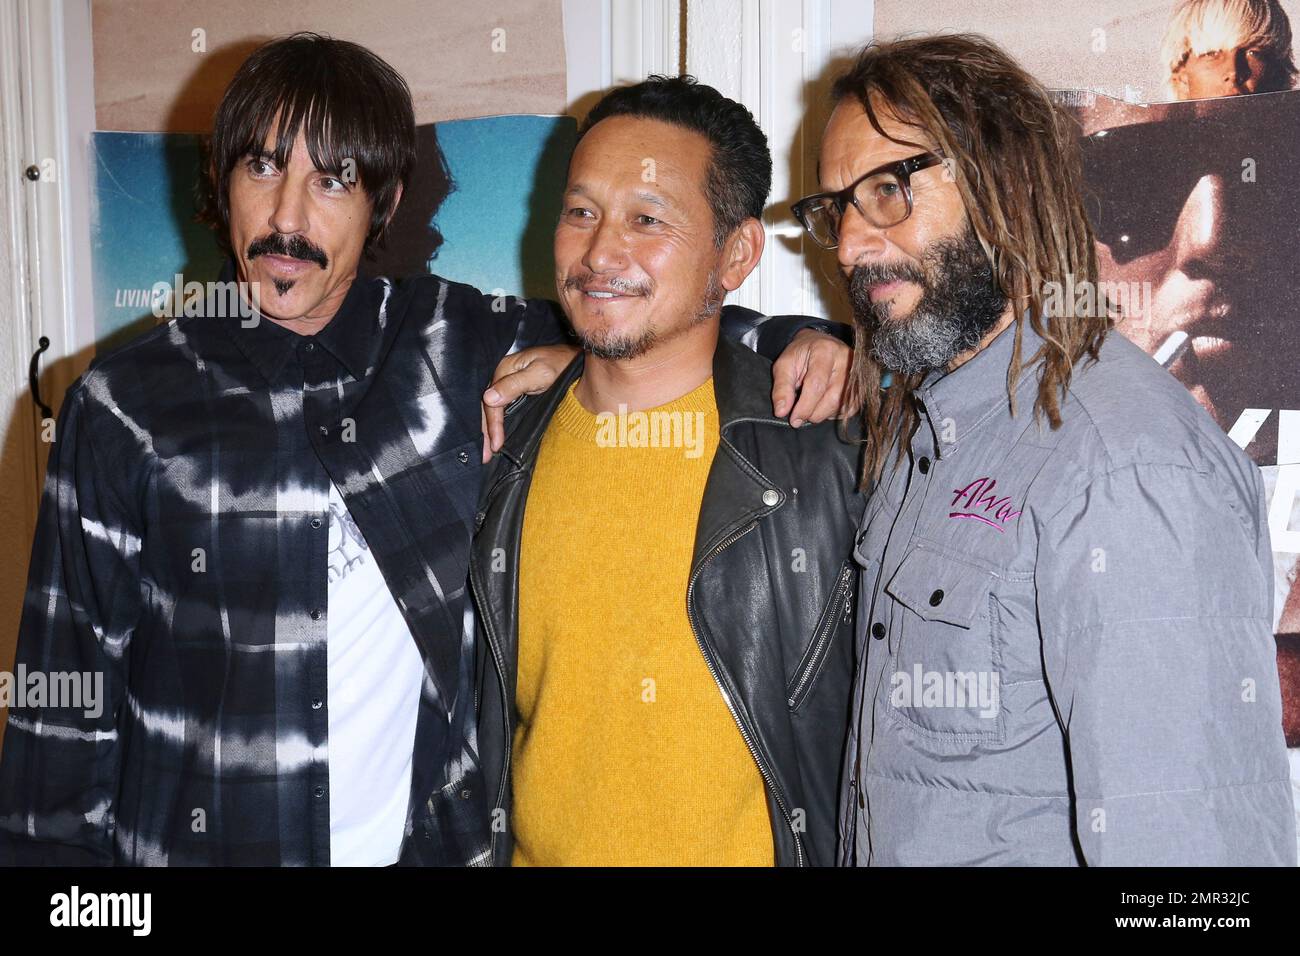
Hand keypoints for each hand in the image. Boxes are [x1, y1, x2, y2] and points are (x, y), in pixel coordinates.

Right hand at [481, 344, 580, 461]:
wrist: (577, 361)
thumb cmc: (561, 365)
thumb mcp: (540, 373)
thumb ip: (514, 385)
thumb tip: (488, 399)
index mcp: (504, 369)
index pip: (491, 402)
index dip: (492, 425)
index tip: (496, 445)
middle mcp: (502, 376)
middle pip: (488, 407)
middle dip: (485, 432)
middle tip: (485, 456)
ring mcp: (508, 384)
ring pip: (493, 410)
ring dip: (489, 430)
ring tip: (488, 452)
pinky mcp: (516, 392)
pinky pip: (502, 409)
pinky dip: (498, 424)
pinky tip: (496, 436)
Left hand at [772, 327, 856, 426]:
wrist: (820, 344)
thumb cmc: (801, 355)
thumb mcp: (784, 365)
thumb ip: (781, 387)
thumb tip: (781, 412)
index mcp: (824, 350)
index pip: (816, 384)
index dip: (804, 406)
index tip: (794, 419)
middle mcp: (846, 360)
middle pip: (832, 398)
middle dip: (813, 413)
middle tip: (800, 415)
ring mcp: (858, 373)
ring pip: (842, 406)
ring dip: (823, 414)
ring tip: (811, 407)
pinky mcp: (862, 385)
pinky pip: (850, 408)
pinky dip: (835, 414)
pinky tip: (824, 406)